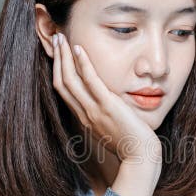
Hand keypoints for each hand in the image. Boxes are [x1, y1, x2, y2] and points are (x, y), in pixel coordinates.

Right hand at [51, 32, 161, 164]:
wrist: (141, 158)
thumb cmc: (132, 145)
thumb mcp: (113, 129)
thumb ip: (107, 117)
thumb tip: (109, 108)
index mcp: (85, 118)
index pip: (65, 92)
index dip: (58, 71)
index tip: (59, 55)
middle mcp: (85, 114)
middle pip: (61, 83)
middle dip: (57, 59)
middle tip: (55, 40)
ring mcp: (94, 110)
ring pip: (70, 80)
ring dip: (64, 57)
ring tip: (61, 38)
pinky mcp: (107, 106)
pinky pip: (91, 81)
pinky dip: (83, 64)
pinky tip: (79, 49)